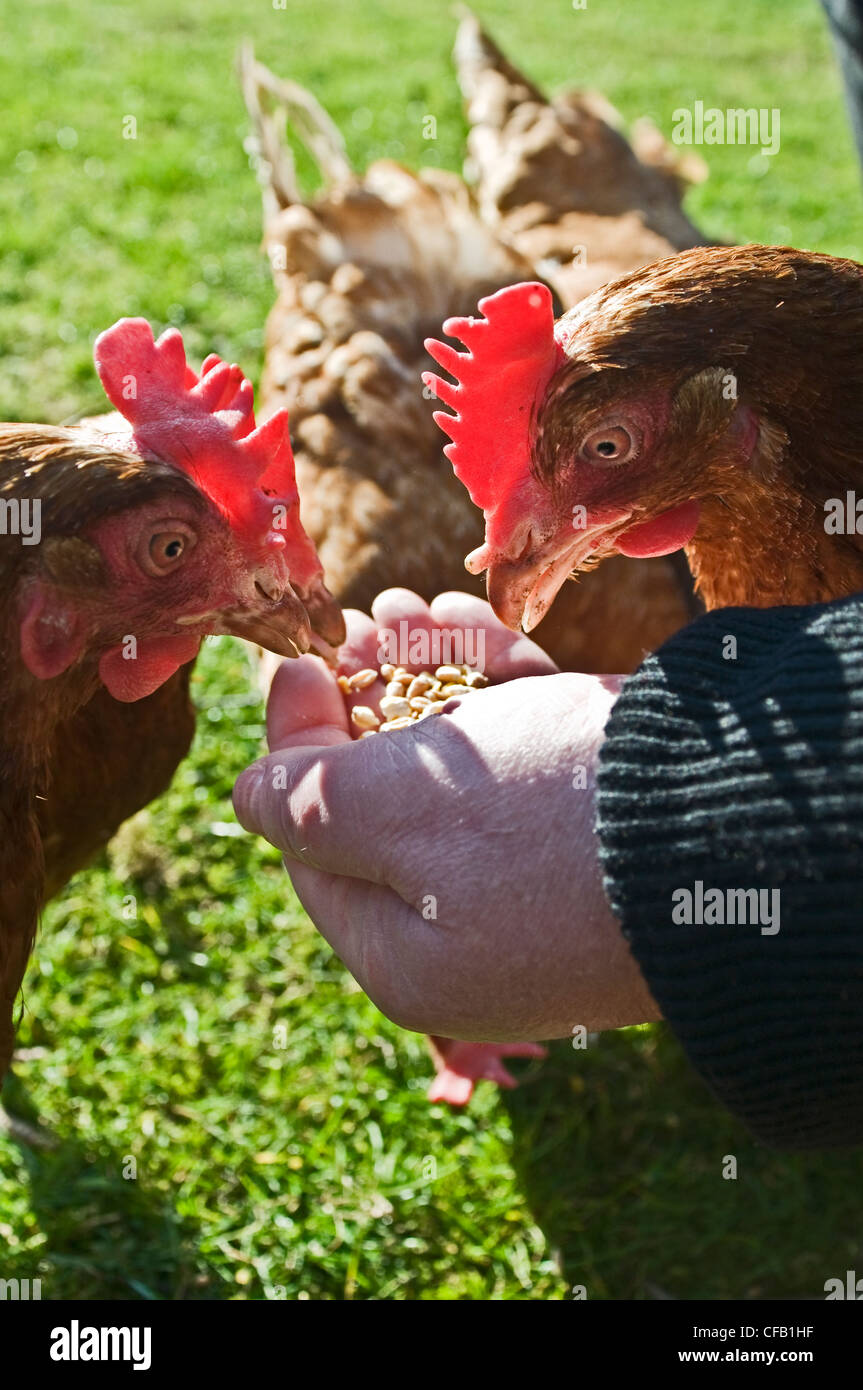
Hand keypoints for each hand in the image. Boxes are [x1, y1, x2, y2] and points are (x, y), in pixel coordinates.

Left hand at [234, 589, 659, 1041]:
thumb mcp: (396, 812)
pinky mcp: (597, 844)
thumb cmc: (545, 827)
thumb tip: (245, 789)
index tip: (299, 664)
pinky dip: (507, 701)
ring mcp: (540, 895)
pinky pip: (530, 771)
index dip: (297, 748)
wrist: (737, 829)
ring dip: (439, 684)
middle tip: (366, 621)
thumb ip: (303, 804)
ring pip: (464, 776)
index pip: (316, 849)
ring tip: (422, 608)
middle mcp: (471, 939)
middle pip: (391, 804)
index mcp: (408, 959)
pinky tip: (492, 629)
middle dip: (375, 700)